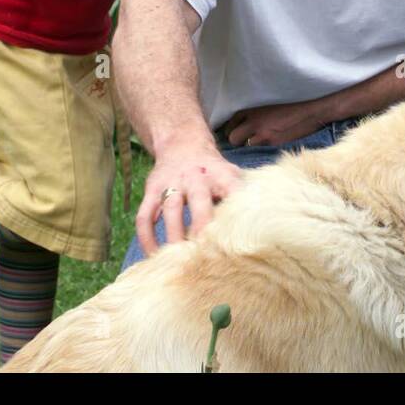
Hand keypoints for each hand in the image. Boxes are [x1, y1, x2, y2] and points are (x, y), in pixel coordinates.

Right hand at [136, 141, 243, 255]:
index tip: (238, 236)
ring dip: (174, 236)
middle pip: (198, 199)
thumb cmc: (214, 171)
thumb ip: (241, 198)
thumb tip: (259, 232)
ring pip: (170, 209)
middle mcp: (195, 176)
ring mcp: (171, 182)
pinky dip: (146, 237)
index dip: (235, 210)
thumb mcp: (231, 175)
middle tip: (205, 254)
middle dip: (201, 226)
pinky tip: (153, 255)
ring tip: (179, 261)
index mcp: (220, 173)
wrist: (183, 143)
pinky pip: (145, 215)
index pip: (231, 189)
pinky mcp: (152, 189)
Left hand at [224, 100, 329, 147]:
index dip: (228, 132)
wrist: (310, 113)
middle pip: (232, 138)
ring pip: (245, 147)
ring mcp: (264, 134)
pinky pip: (260, 153)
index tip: (231, 137)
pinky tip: (267, 151)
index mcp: (252, 111)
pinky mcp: (274, 144)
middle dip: (235, 143)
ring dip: (248, 150)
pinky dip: (261, 153)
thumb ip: (253, 119)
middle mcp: (254, 122)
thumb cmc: (290, 112)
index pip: (230, 123)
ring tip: (256, 149)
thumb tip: (241, 132)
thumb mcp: (267, 110)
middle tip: (241, 146)